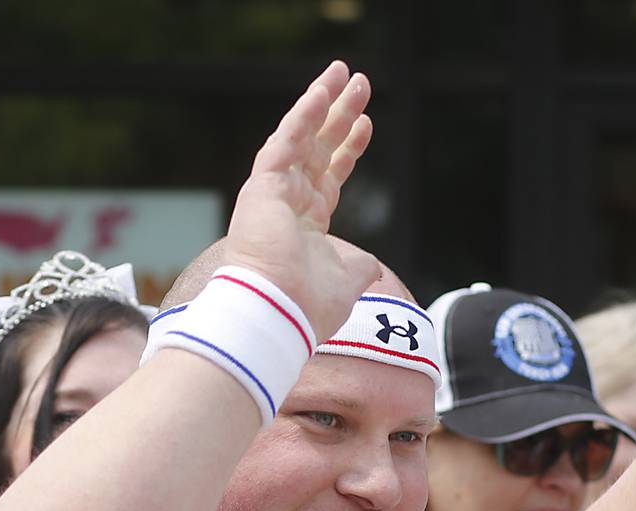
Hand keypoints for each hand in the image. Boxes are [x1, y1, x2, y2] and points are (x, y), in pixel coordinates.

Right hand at [218, 61, 379, 339]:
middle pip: (319, 147)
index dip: (349, 148)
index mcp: (307, 224)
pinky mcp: (263, 185)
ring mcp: (273, 192)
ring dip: (324, 102)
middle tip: (360, 83)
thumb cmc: (308, 305)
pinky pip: (286, 141)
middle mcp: (289, 203)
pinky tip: (323, 90)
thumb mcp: (347, 282)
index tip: (366, 123)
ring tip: (344, 72)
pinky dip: (305, 115)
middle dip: (340, 115)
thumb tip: (372, 266)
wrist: (279, 313)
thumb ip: (360, 267)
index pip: (330, 175)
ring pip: (301, 135)